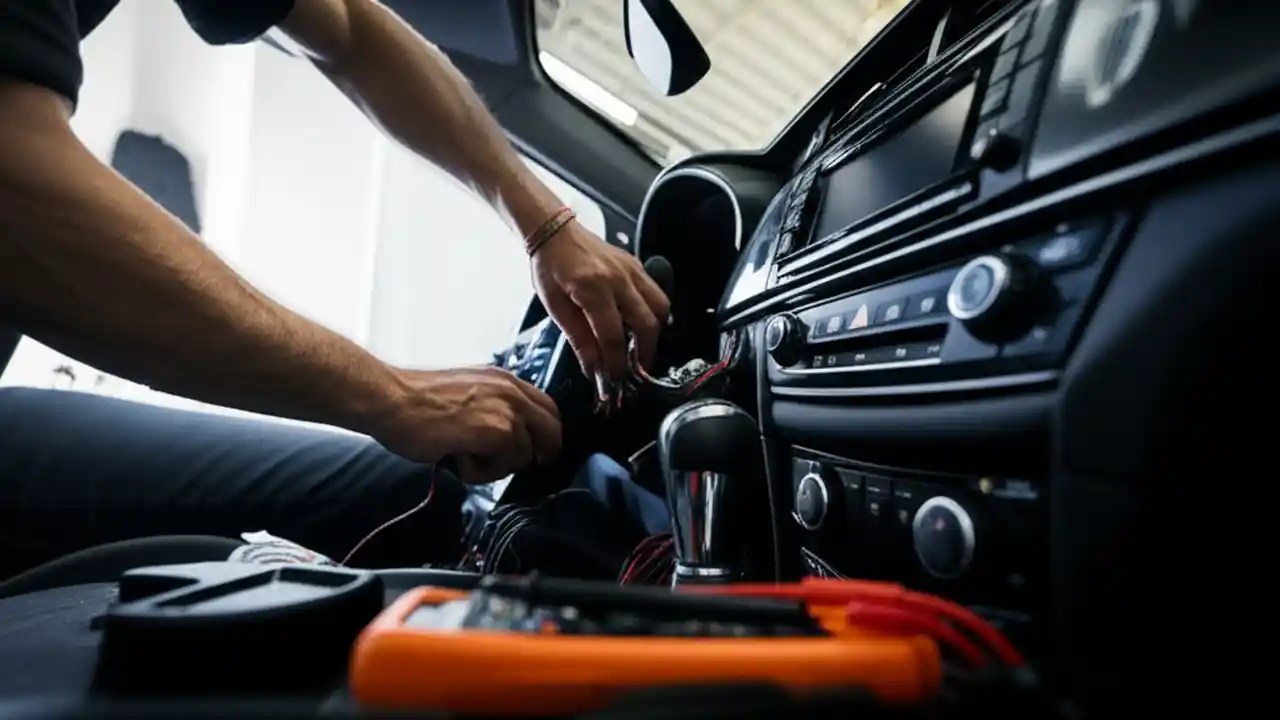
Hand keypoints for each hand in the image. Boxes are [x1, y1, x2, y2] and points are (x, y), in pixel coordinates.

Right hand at [371, 367, 561, 483]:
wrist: (391, 399)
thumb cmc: (418, 400)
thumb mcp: (469, 392)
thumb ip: (495, 407)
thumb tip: (512, 437)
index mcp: (507, 381)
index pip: (550, 410)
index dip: (546, 436)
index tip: (536, 452)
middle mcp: (512, 393)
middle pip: (551, 434)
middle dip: (533, 456)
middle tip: (503, 463)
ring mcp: (506, 412)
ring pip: (522, 457)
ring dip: (494, 466)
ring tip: (462, 454)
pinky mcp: (495, 432)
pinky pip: (500, 467)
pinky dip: (477, 472)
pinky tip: (455, 457)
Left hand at [531, 221, 669, 380]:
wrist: (556, 232)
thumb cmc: (549, 269)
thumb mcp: (555, 308)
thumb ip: (579, 339)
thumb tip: (595, 369)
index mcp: (593, 288)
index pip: (613, 336)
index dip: (616, 364)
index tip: (614, 381)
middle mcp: (619, 278)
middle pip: (647, 324)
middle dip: (644, 353)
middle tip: (635, 369)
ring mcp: (632, 270)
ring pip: (660, 307)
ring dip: (654, 333)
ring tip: (640, 348)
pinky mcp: (637, 266)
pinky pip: (655, 294)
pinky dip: (652, 314)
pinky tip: (638, 324)